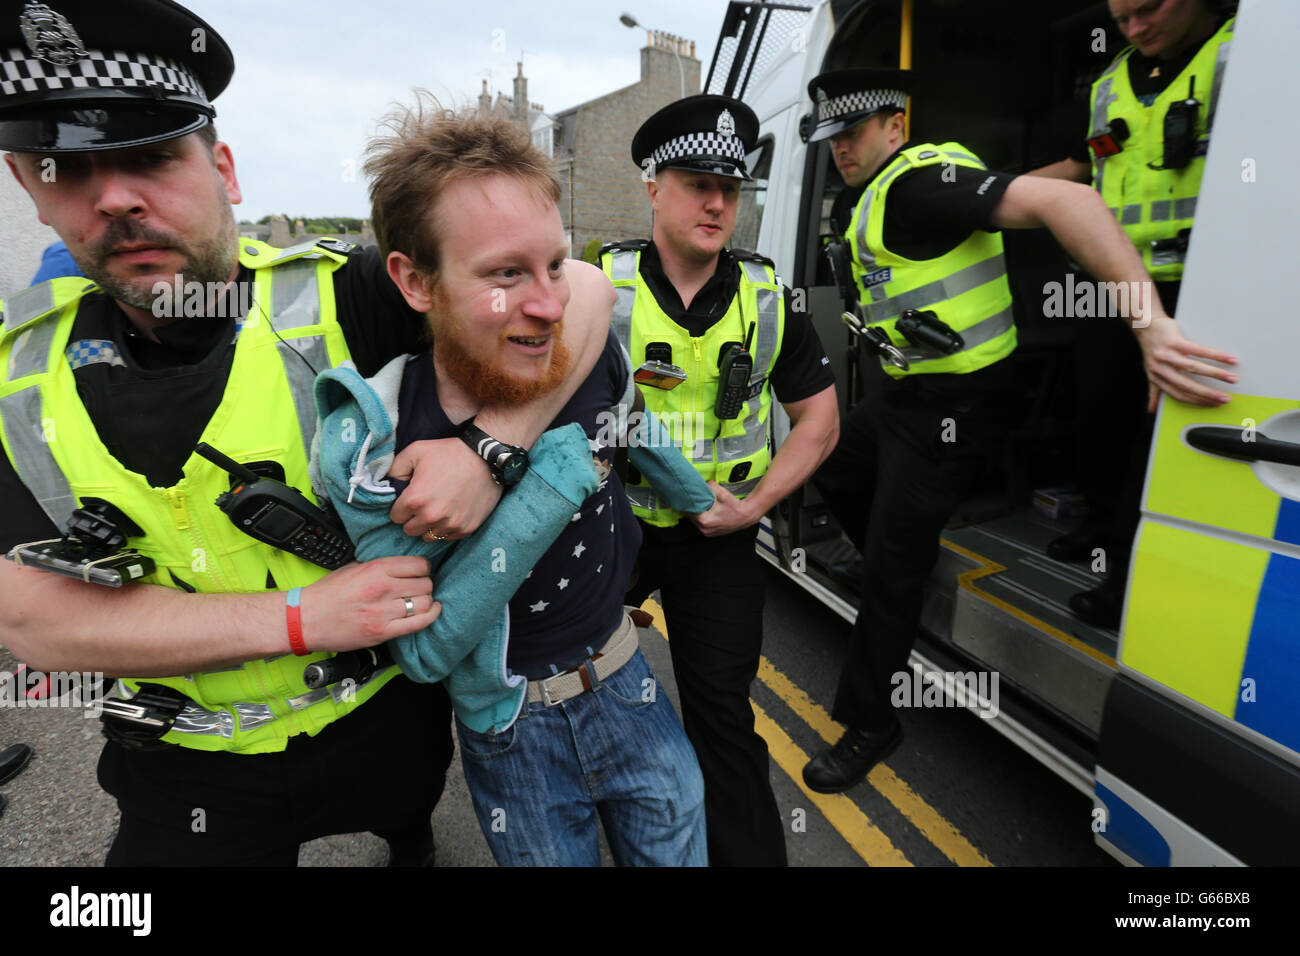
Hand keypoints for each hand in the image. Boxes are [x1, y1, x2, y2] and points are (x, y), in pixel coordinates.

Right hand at [300, 556, 439, 652]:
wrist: (305, 620)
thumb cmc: (327, 594)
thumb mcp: (353, 568)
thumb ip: (379, 566)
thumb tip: (403, 565)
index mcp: (375, 569)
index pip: (419, 565)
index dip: (423, 569)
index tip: (419, 572)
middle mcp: (382, 589)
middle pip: (425, 584)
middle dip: (425, 585)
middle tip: (417, 588)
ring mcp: (383, 612)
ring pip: (425, 603)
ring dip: (426, 601)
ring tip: (419, 601)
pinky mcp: (383, 632)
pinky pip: (418, 624)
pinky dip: (430, 616)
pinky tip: (432, 610)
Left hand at [388, 437, 501, 538]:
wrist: (485, 458)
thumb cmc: (449, 453)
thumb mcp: (415, 451)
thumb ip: (394, 469)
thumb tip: (385, 485)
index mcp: (415, 500)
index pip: (395, 517)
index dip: (401, 507)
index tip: (410, 498)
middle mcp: (431, 516)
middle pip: (409, 530)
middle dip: (413, 518)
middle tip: (424, 503)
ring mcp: (450, 525)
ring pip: (428, 536)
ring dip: (429, 526)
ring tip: (437, 509)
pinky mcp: (466, 529)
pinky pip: (447, 537)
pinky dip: (446, 528)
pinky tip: (451, 512)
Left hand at [688, 482, 754, 536]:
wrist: (746, 516)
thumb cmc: (736, 507)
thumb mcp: (723, 493)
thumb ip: (711, 486)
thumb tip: (704, 483)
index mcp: (705, 521)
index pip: (689, 510)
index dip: (688, 502)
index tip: (687, 496)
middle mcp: (705, 529)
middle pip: (690, 516)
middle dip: (692, 507)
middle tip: (692, 498)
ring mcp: (708, 533)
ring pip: (695, 521)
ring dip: (696, 513)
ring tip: (699, 504)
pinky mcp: (711, 534)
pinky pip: (701, 525)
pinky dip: (701, 518)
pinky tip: (705, 511)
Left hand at [1135, 316, 1238, 410]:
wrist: (1145, 326)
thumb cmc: (1152, 350)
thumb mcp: (1150, 373)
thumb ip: (1153, 392)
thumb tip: (1152, 411)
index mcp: (1157, 378)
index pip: (1179, 395)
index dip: (1197, 402)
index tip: (1213, 405)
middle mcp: (1161, 368)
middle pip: (1187, 385)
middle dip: (1208, 394)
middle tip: (1226, 399)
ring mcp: (1167, 354)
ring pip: (1194, 368)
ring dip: (1216, 375)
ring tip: (1232, 379)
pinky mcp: (1175, 341)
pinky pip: (1199, 350)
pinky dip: (1216, 355)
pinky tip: (1229, 359)